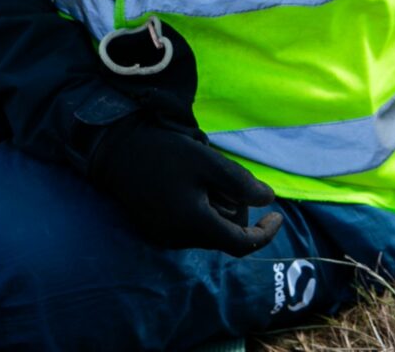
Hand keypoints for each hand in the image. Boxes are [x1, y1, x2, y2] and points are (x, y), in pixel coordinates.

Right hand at [87, 114, 283, 253]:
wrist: (115, 151)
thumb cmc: (163, 152)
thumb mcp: (207, 161)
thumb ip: (240, 182)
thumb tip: (269, 199)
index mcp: (194, 224)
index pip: (241, 243)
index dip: (265, 232)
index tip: (278, 216)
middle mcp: (179, 238)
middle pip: (225, 234)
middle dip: (236, 209)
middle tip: (225, 177)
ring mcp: (164, 236)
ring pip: (208, 230)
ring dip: (216, 208)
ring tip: (203, 177)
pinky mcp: (155, 229)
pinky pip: (189, 227)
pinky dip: (199, 209)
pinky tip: (188, 184)